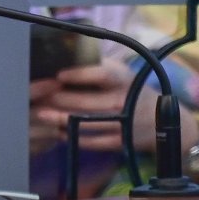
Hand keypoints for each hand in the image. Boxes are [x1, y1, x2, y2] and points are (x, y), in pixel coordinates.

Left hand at [30, 59, 145, 151]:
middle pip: (84, 102)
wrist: (161, 120)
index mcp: (122, 80)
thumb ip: (98, 66)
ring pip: (83, 123)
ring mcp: (120, 123)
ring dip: (58, 119)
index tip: (57, 76)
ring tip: (39, 114)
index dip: (78, 75)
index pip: (100, 75)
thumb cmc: (131, 90)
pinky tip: (56, 131)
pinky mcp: (118, 142)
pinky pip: (89, 141)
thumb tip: (65, 57)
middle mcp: (122, 101)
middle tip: (37, 97)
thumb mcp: (121, 73)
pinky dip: (70, 136)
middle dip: (57, 100)